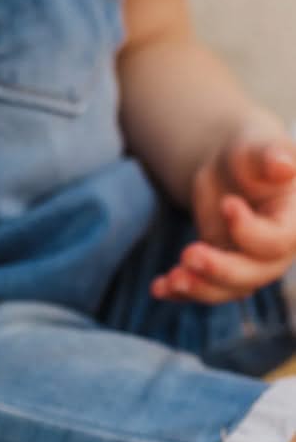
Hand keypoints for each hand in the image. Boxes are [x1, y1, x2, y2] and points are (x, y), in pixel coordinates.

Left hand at [153, 134, 295, 303]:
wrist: (228, 170)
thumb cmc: (250, 156)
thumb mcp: (259, 149)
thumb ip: (271, 156)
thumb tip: (284, 165)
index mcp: (294, 223)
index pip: (277, 241)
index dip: (250, 230)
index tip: (227, 204)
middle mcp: (276, 251)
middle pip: (254, 274)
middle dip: (220, 269)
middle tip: (188, 253)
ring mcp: (248, 264)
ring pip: (228, 289)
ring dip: (199, 288)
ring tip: (171, 279)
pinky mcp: (220, 270)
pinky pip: (203, 288)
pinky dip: (180, 293)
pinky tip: (159, 288)